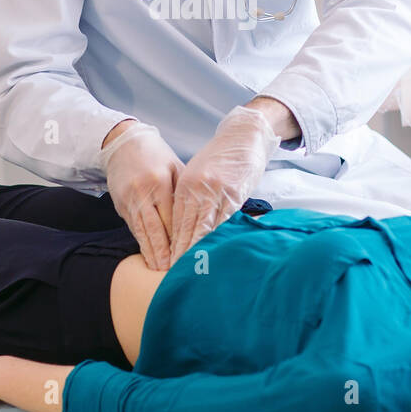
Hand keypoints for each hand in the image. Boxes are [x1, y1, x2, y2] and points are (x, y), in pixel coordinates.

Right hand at [99, 121, 182, 270]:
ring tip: (160, 271)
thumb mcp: (175, 168)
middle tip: (174, 273)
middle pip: (156, 230)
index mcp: (160, 183)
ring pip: (142, 233)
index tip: (190, 255)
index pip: (172, 219)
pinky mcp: (120, 205)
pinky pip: (133, 228)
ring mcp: (129, 201)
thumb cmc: (156, 155)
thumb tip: (203, 214)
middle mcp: (143, 194)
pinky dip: (142, 243)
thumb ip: (184, 191)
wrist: (123, 143)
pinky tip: (149, 256)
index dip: (181, 239)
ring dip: (152, 254)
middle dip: (165, 253)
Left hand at [169, 105, 280, 264]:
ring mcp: (214, 191)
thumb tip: (184, 228)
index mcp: (184, 185)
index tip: (167, 265)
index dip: (172, 245)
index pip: (175, 222)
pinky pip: (225, 220)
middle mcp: (196, 188)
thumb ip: (191, 199)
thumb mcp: (199, 175)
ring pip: (203, 227)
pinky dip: (219, 237)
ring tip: (194, 271)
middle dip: (180, 253)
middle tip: (175, 276)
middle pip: (185, 227)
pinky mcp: (233, 192)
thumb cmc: (221, 158)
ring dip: (198, 250)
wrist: (243, 135)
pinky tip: (216, 253)